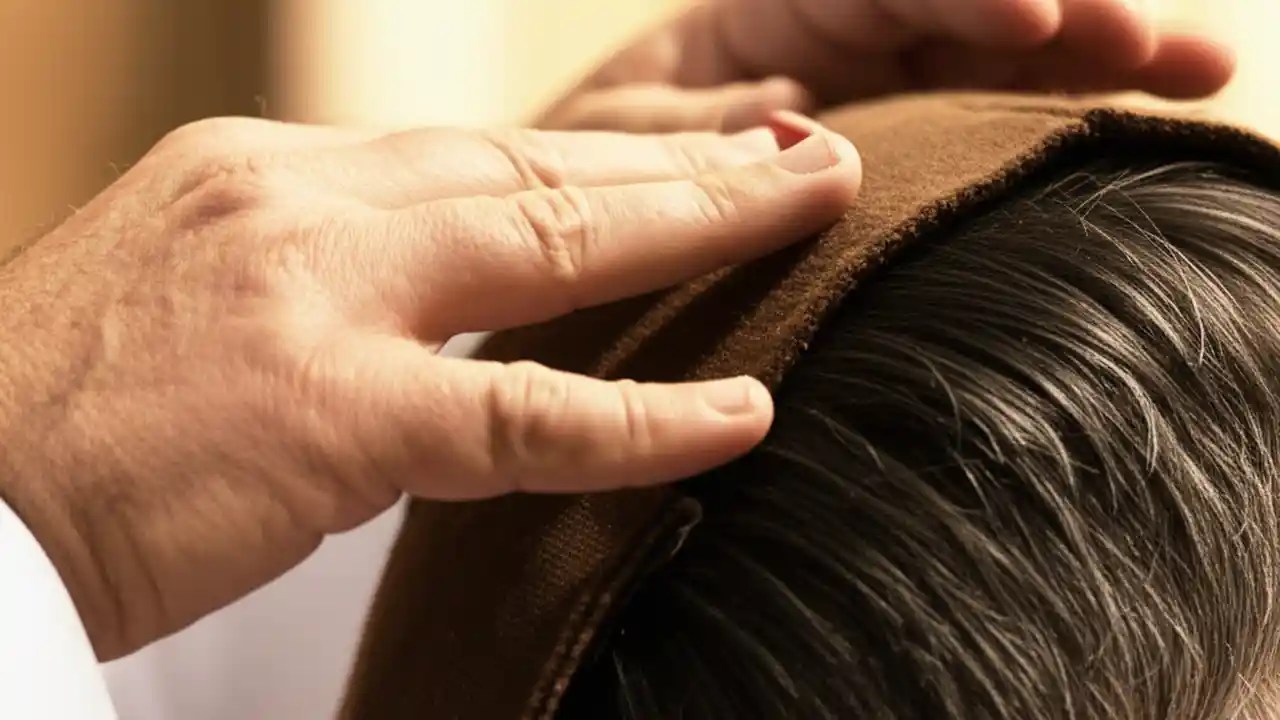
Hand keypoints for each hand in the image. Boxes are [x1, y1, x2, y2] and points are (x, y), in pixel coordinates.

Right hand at [0, 114, 860, 658]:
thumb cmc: (59, 420)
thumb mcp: (198, 291)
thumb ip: (322, 274)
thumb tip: (431, 300)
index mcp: (267, 173)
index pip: (476, 146)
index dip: (605, 149)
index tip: (707, 142)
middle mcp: (297, 199)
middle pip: (535, 162)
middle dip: (683, 158)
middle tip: (804, 146)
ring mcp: (315, 297)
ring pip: (550, 240)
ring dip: (699, 222)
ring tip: (815, 202)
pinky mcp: (326, 413)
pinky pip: (523, 416)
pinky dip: (642, 419)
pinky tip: (741, 414)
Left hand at [542, 0, 1235, 131]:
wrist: (561, 242)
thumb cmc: (580, 182)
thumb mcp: (618, 150)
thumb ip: (696, 137)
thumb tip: (798, 125)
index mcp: (760, 18)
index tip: (1036, 17)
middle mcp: (829, 43)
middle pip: (964, 11)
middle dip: (1068, 18)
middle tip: (1164, 49)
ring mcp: (868, 95)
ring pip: (993, 59)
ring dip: (1091, 61)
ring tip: (1194, 74)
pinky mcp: (888, 148)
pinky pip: (979, 114)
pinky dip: (1053, 110)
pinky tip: (1134, 109)